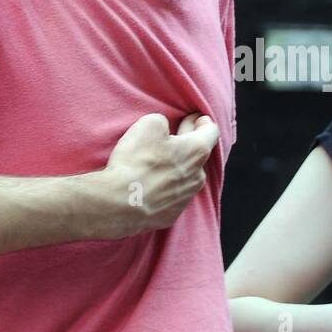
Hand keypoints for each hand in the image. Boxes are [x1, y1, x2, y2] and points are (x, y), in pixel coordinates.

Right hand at [100, 111, 218, 234]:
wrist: (120, 203)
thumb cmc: (137, 161)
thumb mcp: (149, 124)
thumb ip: (163, 122)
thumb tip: (164, 130)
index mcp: (197, 151)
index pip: (211, 131)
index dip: (202, 121)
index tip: (194, 117)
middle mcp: (198, 175)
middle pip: (199, 153)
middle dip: (189, 140)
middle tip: (177, 132)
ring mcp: (186, 197)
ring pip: (188, 175)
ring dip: (178, 165)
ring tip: (161, 160)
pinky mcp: (172, 214)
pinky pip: (173, 195)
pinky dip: (166, 186)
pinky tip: (151, 183)